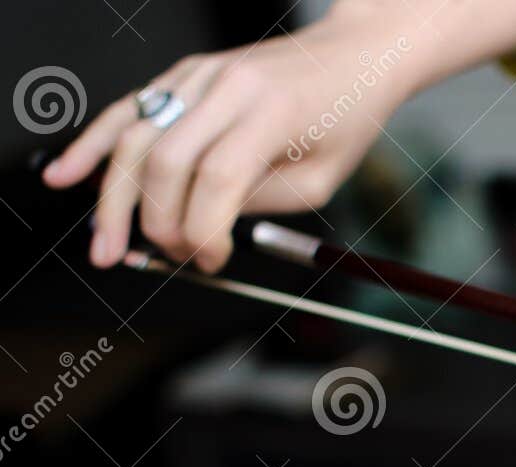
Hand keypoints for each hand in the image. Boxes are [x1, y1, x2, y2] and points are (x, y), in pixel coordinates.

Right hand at [42, 0, 515, 272]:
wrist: (348, 56)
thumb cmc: (344, 119)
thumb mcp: (322, 178)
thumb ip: (262, 202)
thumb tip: (205, 229)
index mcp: (271, 116)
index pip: (217, 178)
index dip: (204, 230)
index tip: (211, 261)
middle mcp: (227, 89)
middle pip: (166, 161)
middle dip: (158, 222)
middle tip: (169, 258)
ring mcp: (198, 77)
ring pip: (136, 137)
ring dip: (112, 198)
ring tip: (103, 246)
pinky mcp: (182, 77)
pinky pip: (127, 111)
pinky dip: (93, 145)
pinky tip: (67, 175)